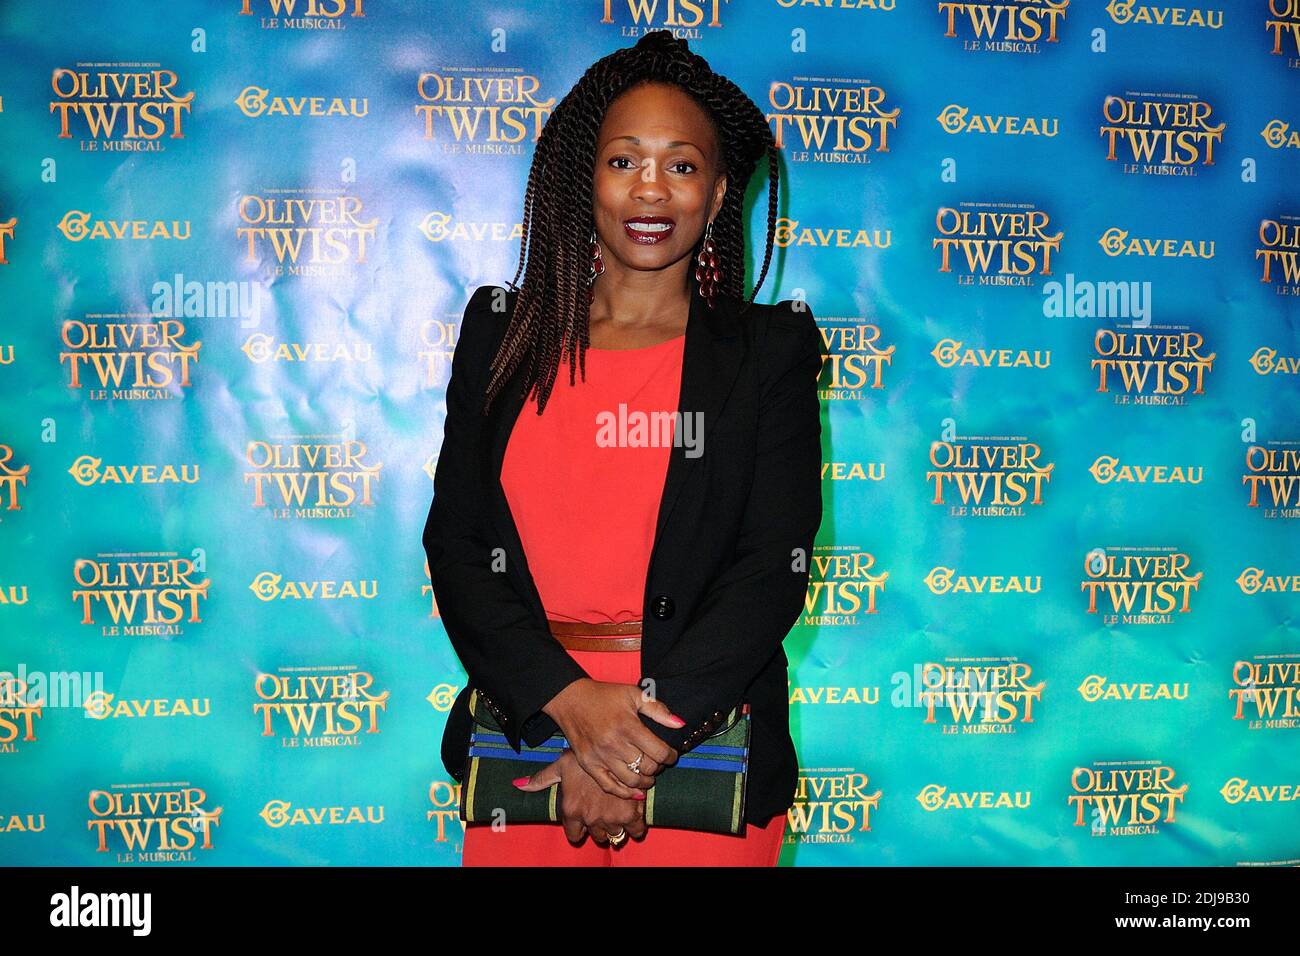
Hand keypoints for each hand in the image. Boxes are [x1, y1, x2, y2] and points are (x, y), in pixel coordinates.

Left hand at [515, 750, 647, 845]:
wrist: (615, 746)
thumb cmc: (585, 753)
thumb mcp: (561, 764)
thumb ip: (542, 779)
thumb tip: (517, 784)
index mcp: (572, 809)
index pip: (574, 835)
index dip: (579, 827)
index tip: (584, 819)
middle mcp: (590, 818)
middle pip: (597, 836)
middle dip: (599, 826)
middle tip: (603, 811)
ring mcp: (612, 818)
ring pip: (615, 835)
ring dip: (616, 826)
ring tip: (617, 811)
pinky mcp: (632, 814)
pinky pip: (636, 830)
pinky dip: (636, 826)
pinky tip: (634, 814)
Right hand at [542, 678, 681, 797]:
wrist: (570, 699)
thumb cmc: (604, 695)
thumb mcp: (633, 694)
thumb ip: (658, 709)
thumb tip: (679, 724)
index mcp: (628, 726)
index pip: (659, 752)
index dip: (670, 756)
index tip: (671, 754)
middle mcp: (614, 744)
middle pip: (647, 768)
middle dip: (658, 767)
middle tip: (658, 762)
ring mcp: (600, 757)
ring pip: (631, 781)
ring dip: (645, 781)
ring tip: (647, 775)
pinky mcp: (589, 765)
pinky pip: (610, 786)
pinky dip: (625, 792)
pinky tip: (634, 790)